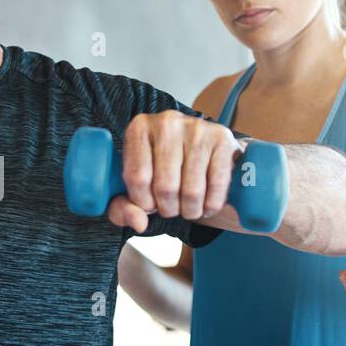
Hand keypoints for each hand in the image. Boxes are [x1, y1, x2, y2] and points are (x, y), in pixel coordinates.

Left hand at [106, 111, 242, 232]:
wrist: (198, 151)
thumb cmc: (160, 170)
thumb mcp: (133, 187)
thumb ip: (123, 209)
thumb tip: (139, 223)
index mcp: (138, 129)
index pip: (137, 177)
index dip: (143, 202)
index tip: (150, 205)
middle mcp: (167, 123)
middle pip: (165, 186)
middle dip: (168, 209)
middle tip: (171, 207)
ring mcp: (197, 128)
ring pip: (191, 191)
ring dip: (190, 210)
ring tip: (188, 207)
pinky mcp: (222, 138)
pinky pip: (217, 186)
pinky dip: (211, 204)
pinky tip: (205, 203)